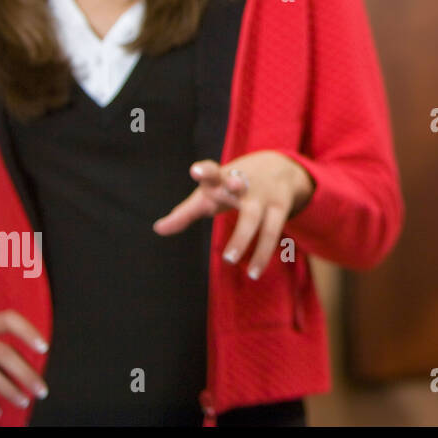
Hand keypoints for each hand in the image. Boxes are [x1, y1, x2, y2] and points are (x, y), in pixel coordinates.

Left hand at [153, 150, 314, 279]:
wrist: (279, 166)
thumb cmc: (231, 184)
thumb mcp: (208, 194)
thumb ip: (184, 213)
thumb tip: (157, 229)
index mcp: (222, 179)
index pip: (213, 172)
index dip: (205, 171)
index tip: (196, 170)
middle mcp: (246, 185)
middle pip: (243, 198)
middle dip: (238, 219)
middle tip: (228, 256)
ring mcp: (265, 196)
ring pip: (262, 222)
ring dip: (253, 245)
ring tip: (243, 269)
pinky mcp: (280, 207)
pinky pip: (273, 232)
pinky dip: (265, 253)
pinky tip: (256, 271)